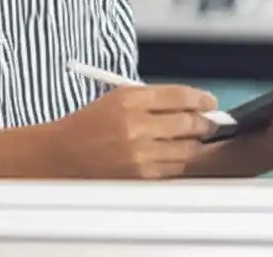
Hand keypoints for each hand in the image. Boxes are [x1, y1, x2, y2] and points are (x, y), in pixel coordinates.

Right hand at [40, 84, 218, 178]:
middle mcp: (135, 126)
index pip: (180, 96)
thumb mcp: (119, 98)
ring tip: (197, 139)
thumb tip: (192, 105)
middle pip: (188, 123)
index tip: (210, 102)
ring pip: (187, 149)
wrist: (61, 155)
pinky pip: (174, 168)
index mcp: (130, 100)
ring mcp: (138, 154)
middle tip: (211, 122)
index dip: (202, 99)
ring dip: (198, 144)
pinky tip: (179, 154)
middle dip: (206, 123)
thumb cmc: (90, 123)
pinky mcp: (139, 176)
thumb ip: (156, 99)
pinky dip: (182, 161)